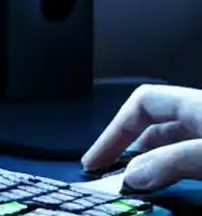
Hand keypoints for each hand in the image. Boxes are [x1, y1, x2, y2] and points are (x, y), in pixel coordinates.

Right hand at [83, 85, 201, 191]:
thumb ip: (169, 162)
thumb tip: (132, 174)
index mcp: (197, 104)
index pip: (141, 103)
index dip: (114, 129)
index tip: (97, 157)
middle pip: (154, 125)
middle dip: (128, 148)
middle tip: (109, 173)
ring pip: (172, 144)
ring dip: (151, 162)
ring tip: (135, 183)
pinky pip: (189, 158)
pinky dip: (172, 170)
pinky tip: (169, 184)